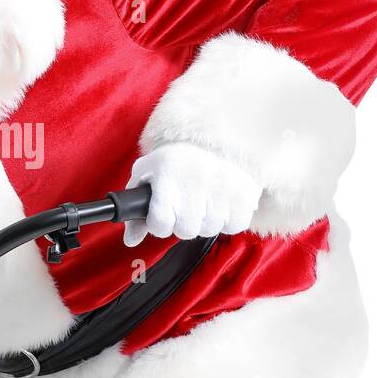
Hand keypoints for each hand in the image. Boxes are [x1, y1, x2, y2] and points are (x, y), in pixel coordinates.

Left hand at [122, 143, 260, 246]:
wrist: (218, 137)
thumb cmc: (177, 160)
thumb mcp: (148, 173)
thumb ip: (134, 206)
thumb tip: (131, 240)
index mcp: (168, 175)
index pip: (160, 224)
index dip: (160, 223)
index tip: (164, 213)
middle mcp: (195, 182)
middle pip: (186, 231)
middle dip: (183, 222)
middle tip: (186, 205)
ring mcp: (223, 190)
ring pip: (210, 230)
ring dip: (205, 221)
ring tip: (205, 200)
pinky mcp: (245, 195)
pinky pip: (234, 226)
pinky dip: (228, 219)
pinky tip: (222, 202)